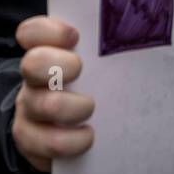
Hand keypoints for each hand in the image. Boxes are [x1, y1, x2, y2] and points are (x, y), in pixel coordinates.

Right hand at [13, 16, 94, 172]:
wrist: (63, 130)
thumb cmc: (89, 86)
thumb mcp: (94, 64)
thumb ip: (105, 47)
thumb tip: (144, 33)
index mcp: (45, 51)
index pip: (32, 32)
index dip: (50, 31)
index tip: (74, 36)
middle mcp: (32, 78)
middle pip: (33, 63)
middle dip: (60, 66)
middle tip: (81, 71)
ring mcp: (28, 109)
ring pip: (44, 104)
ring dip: (74, 108)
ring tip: (92, 111)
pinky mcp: (30, 140)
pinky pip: (47, 142)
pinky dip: (72, 142)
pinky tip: (87, 137)